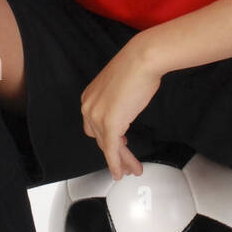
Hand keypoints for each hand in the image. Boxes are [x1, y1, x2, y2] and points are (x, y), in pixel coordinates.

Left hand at [80, 38, 163, 180]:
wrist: (143, 59)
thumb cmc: (137, 66)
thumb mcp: (121, 85)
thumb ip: (118, 101)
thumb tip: (126, 109)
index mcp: (89, 97)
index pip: (95, 126)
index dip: (107, 137)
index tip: (120, 143)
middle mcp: (88, 107)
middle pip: (101, 139)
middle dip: (115, 153)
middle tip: (125, 163)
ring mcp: (97, 116)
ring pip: (108, 147)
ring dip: (122, 161)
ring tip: (132, 170)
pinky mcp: (110, 124)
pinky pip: (112, 150)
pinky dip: (117, 163)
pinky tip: (122, 172)